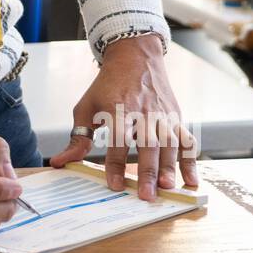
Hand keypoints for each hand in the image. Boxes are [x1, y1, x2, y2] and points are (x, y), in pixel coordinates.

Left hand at [50, 34, 197, 200]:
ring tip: (167, 189)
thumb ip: (77, 137)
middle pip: (148, 145)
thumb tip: (61, 162)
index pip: (118, 140)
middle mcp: (143, 112)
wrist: (135, 56)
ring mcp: (163, 115)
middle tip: (146, 196)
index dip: (116, 164)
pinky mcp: (176, 117)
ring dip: (169, 168)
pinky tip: (191, 180)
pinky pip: (187, 140)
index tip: (115, 185)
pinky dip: (191, 161)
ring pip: (170, 144)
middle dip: (147, 171)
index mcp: (118, 109)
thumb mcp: (87, 106)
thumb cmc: (108, 84)